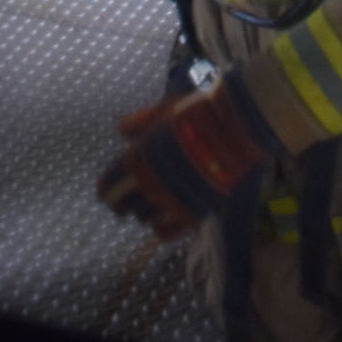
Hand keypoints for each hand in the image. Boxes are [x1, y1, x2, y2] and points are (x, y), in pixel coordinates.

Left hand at [97, 77, 272, 239]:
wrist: (234, 129)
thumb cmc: (196, 114)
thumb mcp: (164, 110)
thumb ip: (141, 122)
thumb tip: (123, 130)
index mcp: (136, 162)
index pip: (108, 189)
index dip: (107, 188)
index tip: (110, 186)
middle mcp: (148, 187)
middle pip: (124, 207)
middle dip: (125, 201)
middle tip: (131, 194)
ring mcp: (169, 203)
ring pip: (144, 219)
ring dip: (145, 210)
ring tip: (153, 201)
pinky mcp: (191, 214)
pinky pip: (167, 231)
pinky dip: (164, 224)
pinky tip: (170, 213)